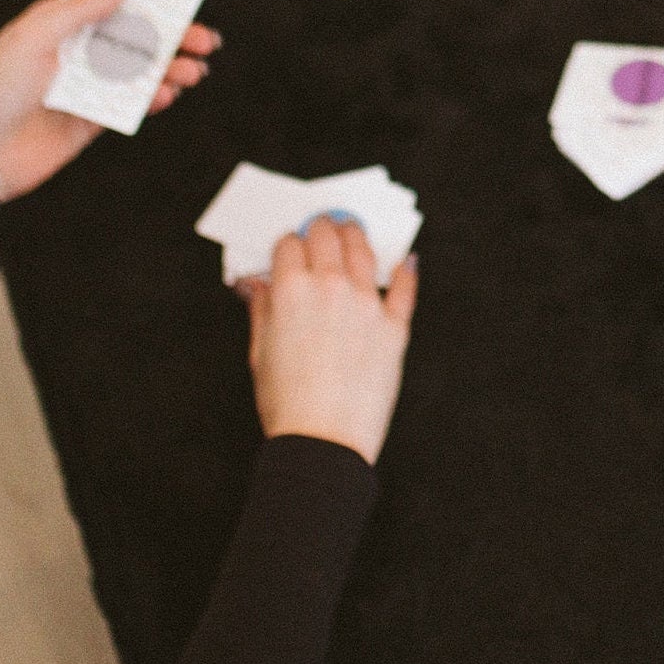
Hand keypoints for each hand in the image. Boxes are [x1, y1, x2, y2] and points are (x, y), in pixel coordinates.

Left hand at [0, 0, 219, 203]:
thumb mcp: (35, 35)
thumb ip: (81, 8)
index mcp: (60, 25)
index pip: (111, 2)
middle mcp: (77, 52)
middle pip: (137, 36)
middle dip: (175, 37)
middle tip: (205, 40)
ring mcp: (89, 85)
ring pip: (142, 70)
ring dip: (172, 68)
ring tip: (193, 73)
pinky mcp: (96, 117)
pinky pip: (134, 104)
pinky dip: (154, 98)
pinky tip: (165, 95)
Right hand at [245, 217, 416, 464]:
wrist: (323, 438)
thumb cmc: (285, 402)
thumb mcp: (260, 352)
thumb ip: (262, 310)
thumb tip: (255, 284)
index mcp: (291, 290)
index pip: (289, 245)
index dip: (287, 243)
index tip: (290, 246)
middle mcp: (331, 287)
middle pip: (327, 237)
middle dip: (321, 228)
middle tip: (323, 225)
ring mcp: (368, 303)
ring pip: (364, 250)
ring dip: (356, 235)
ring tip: (354, 229)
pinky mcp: (395, 324)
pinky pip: (405, 287)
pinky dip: (406, 271)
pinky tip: (407, 261)